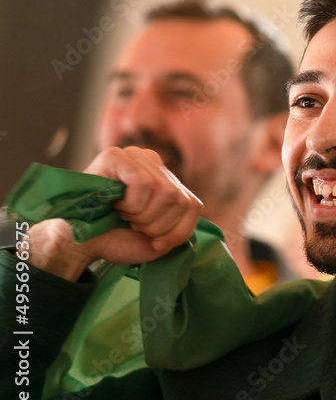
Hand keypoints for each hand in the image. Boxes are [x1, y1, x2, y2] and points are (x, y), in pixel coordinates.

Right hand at [26, 147, 202, 281]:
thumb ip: (182, 227)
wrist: (78, 243)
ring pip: (165, 192)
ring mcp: (135, 156)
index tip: (155, 240)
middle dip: (156, 225)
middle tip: (132, 224)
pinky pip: (142, 183)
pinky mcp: (116, 156)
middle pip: (179, 200)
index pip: (193, 206)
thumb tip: (191, 207)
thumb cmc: (116, 238)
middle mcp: (155, 163)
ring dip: (141, 215)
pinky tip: (115, 204)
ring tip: (123, 214)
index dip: (177, 231)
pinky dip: (130, 203)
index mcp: (168, 181)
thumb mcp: (158, 239)